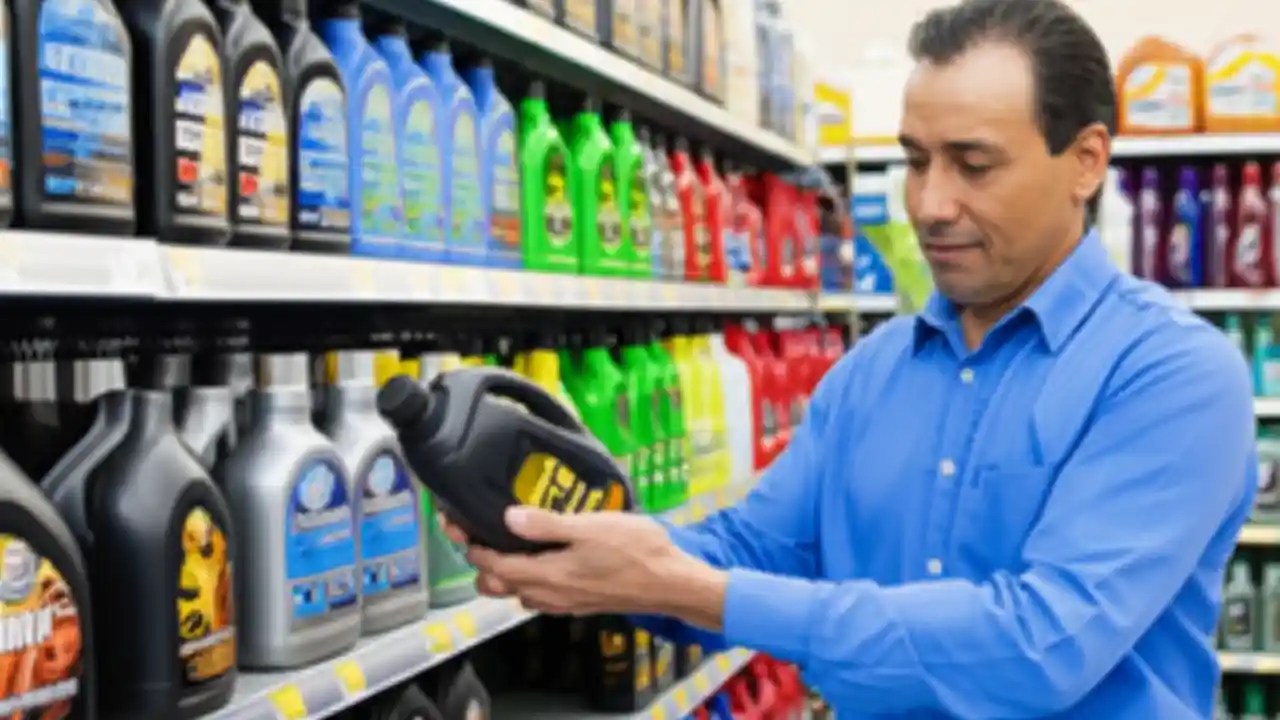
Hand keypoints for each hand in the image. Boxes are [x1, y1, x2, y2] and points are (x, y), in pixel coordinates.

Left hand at [457, 506, 726, 628]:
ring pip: (517, 591)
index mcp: (546, 576)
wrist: (672, 582)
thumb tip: (508, 518)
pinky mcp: (579, 602)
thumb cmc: (636, 552)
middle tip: (477, 530)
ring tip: (507, 539)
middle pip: (496, 584)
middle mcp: (549, 595)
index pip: (490, 564)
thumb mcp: (589, 527)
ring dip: (504, 571)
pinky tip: (542, 556)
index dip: (467, 543)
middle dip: (480, 560)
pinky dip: (528, 577)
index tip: (454, 522)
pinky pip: (539, 594)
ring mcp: (564, 602)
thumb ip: (546, 525)